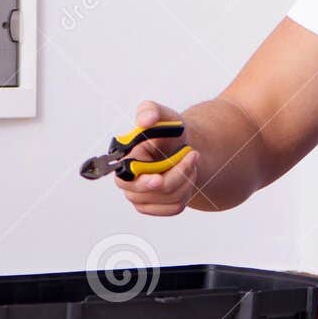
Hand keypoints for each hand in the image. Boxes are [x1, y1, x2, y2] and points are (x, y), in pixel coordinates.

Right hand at [117, 100, 200, 216]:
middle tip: (192, 154)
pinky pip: (175, 207)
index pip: (126, 181)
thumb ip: (150, 110)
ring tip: (191, 161)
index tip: (158, 179)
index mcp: (125, 161)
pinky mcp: (156, 207)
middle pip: (154, 191)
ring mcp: (142, 198)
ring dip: (187, 179)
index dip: (143, 183)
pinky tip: (188, 176)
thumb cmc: (169, 131)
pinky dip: (187, 191)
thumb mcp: (163, 115)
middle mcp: (129, 183)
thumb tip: (145, 120)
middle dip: (178, 173)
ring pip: (169, 199)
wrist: (182, 146)